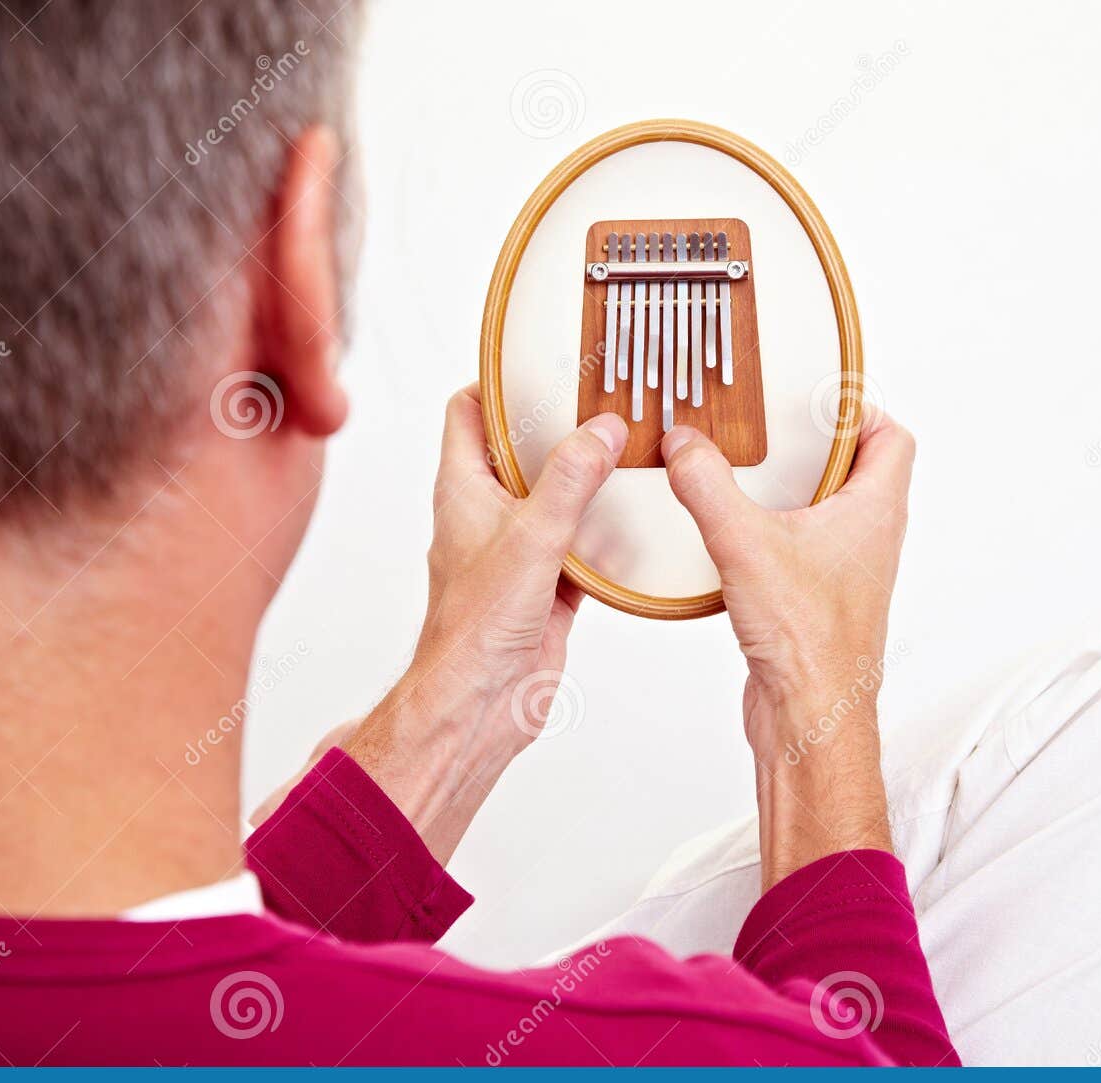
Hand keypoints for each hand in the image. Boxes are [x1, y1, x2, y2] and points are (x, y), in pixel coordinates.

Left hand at [341, 384, 626, 861]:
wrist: (481, 703)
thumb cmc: (475, 629)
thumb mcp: (530, 537)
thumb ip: (567, 480)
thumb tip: (600, 429)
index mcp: (462, 489)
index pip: (466, 412)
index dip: (495, 382)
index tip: (540, 362)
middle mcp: (486, 514)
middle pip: (520, 449)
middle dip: (558, 424)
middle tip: (602, 398)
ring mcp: (518, 549)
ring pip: (554, 496)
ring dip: (587, 476)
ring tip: (629, 445)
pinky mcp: (548, 584)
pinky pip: (581, 542)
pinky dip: (606, 528)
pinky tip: (638, 516)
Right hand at [660, 408, 914, 887]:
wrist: (812, 719)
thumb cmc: (809, 644)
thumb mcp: (746, 544)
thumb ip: (708, 485)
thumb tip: (684, 444)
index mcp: (875, 512)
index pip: (893, 437)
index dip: (861, 409)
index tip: (814, 399)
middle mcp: (871, 539)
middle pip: (861, 470)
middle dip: (816, 444)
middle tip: (771, 430)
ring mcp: (849, 573)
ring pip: (831, 512)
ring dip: (795, 491)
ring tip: (746, 474)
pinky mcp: (820, 602)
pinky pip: (806, 549)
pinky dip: (778, 531)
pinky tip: (735, 535)